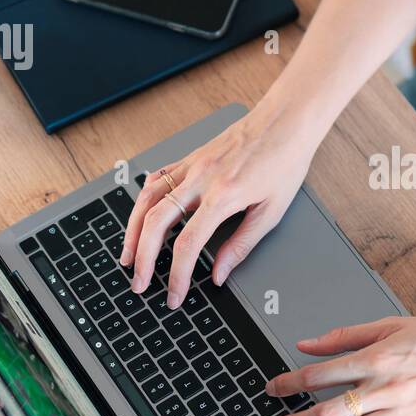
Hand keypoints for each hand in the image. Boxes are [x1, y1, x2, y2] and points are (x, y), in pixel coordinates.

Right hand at [121, 104, 319, 306]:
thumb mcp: (272, 211)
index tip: (173, 295)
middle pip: (155, 223)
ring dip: (132, 231)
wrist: (286, 120)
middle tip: (139, 283)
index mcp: (223, 196)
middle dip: (143, 258)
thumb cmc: (285, 162)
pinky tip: (141, 216)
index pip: (187, 244)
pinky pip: (158, 179)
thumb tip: (219, 274)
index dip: (176, 275)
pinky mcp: (190, 157)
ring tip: (129, 256)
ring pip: (147, 199)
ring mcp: (191, 165)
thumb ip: (242, 245)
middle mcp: (200, 178)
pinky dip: (144, 199)